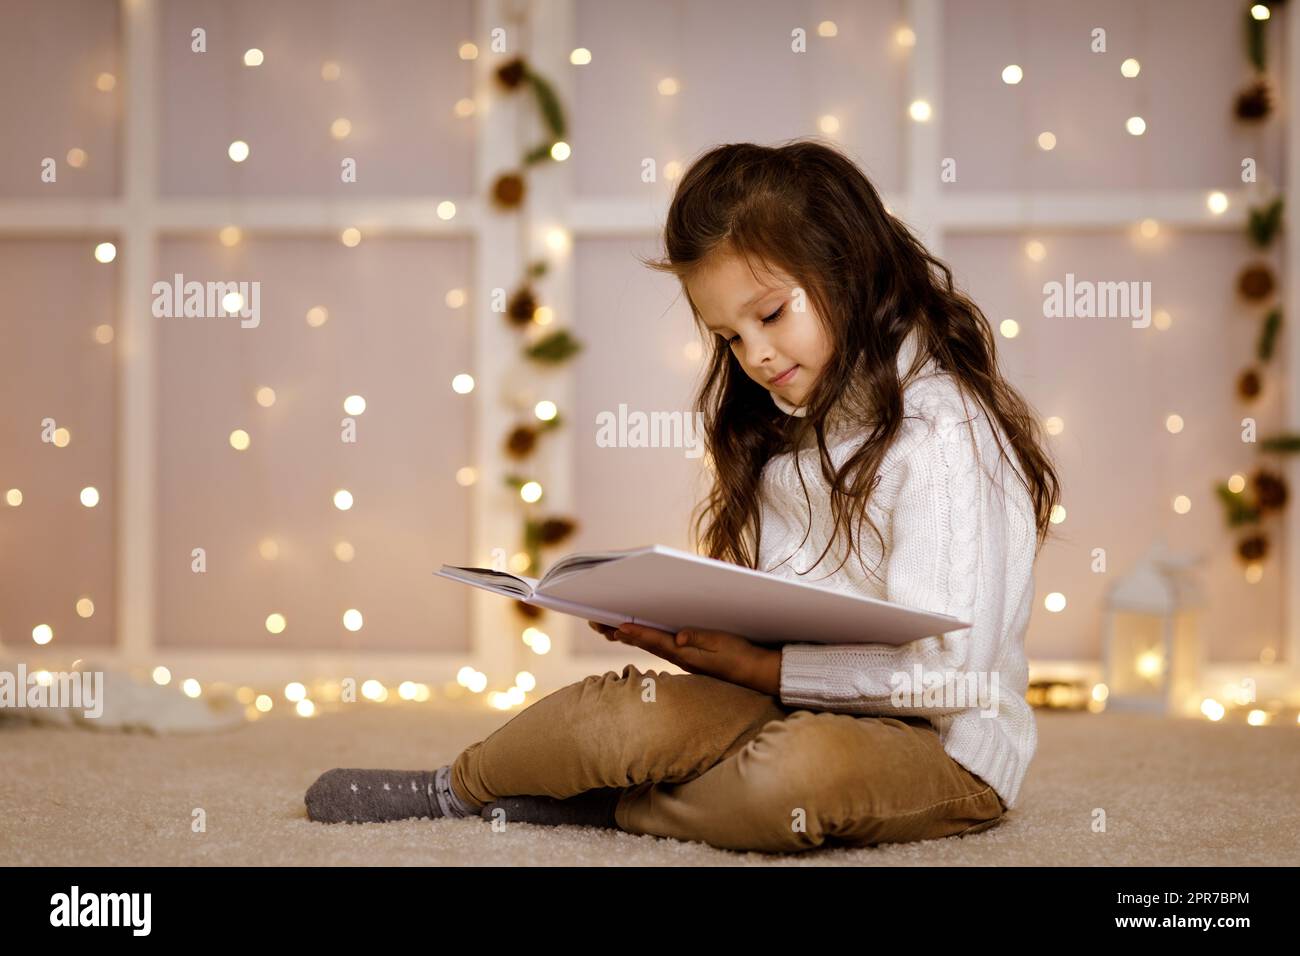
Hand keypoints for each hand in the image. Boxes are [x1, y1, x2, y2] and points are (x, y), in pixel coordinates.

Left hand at [587, 620, 781, 695]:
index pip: (654, 640)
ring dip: (628, 635)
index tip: (615, 626)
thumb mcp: (721, 644)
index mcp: (684, 652)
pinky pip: (659, 645)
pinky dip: (644, 638)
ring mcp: (682, 657)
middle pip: (644, 642)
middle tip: (597, 624)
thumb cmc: (739, 656)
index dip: (634, 632)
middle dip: (620, 633)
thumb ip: (699, 639)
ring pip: (649, 644)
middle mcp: (678, 655)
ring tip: (606, 628)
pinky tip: (635, 634)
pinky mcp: (687, 656)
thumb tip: (678, 636)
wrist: (755, 673)